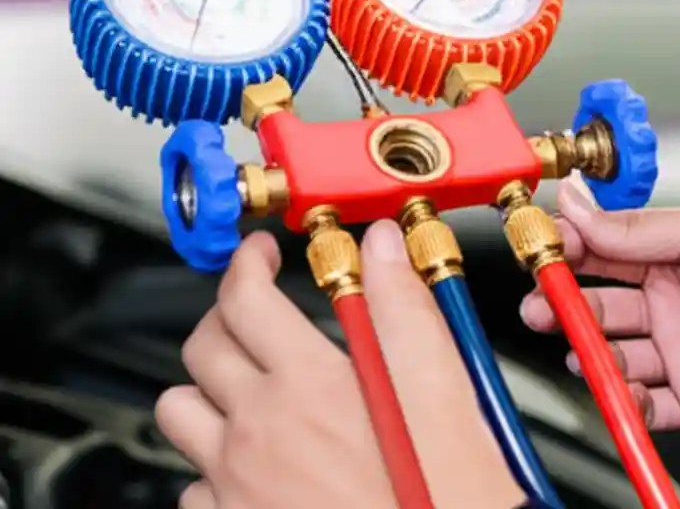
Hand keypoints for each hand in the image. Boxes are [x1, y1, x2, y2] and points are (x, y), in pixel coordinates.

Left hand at [156, 222, 524, 508]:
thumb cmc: (441, 499)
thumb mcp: (445, 395)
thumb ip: (407, 312)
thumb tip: (384, 249)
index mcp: (308, 386)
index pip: (244, 297)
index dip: (246, 263)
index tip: (260, 255)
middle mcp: (258, 431)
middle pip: (203, 347)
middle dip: (227, 315)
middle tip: (258, 312)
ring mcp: (236, 483)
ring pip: (180, 413)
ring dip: (209, 390)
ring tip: (251, 388)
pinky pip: (194, 485)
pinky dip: (215, 465)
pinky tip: (259, 464)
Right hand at [521, 179, 679, 430]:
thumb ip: (633, 227)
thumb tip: (577, 201)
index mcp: (679, 254)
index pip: (609, 250)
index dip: (573, 251)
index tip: (541, 251)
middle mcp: (677, 301)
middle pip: (602, 305)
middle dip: (565, 305)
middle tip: (541, 304)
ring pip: (617, 356)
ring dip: (590, 353)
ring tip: (581, 348)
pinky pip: (648, 406)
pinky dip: (627, 402)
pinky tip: (621, 389)